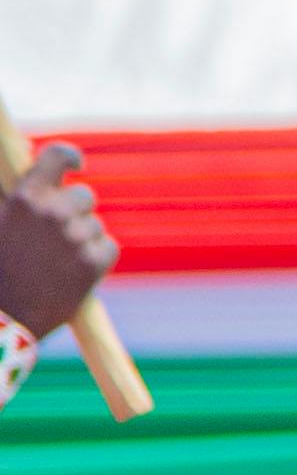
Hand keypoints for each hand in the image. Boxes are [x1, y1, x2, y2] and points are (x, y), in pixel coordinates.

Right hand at [0, 152, 111, 341]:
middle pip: (84, 195)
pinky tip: (74, 272)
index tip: (77, 163)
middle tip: (58, 234)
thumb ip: (17, 199)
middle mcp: (53, 213)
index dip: (70, 157)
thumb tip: (34, 170)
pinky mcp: (93, 263)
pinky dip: (97, 257)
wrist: (4, 318)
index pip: (59, 156)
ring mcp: (76, 237)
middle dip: (74, 211)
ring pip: (95, 224)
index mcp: (26, 198)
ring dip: (83, 238)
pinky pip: (108, 246)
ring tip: (57, 261)